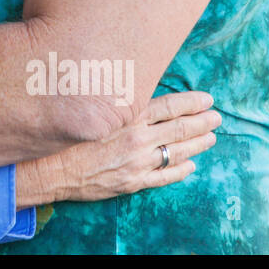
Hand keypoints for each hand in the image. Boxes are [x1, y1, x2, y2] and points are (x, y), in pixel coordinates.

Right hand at [17, 90, 220, 204]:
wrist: (51, 167)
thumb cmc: (68, 132)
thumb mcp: (93, 107)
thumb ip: (117, 99)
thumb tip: (135, 86)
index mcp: (129, 116)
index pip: (170, 106)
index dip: (192, 102)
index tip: (208, 99)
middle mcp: (138, 138)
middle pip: (180, 128)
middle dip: (202, 122)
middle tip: (217, 118)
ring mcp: (138, 162)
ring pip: (177, 152)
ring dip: (198, 144)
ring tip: (211, 138)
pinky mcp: (133, 181)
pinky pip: (164, 177)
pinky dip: (180, 171)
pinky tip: (191, 166)